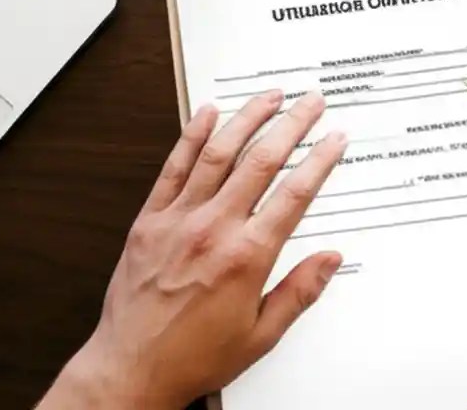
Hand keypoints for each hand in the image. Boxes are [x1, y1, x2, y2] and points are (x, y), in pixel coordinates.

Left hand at [39, 91, 347, 409]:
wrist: (132, 368)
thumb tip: (330, 259)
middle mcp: (213, 229)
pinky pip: (174, 167)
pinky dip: (191, 136)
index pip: (295, 194)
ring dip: (247, 118)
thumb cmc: (193, 357)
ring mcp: (178, 220)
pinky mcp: (150, 220)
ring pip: (219, 153)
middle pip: (262, 161)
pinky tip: (207, 114)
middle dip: (292, 125)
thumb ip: (299, 291)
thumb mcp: (261, 335)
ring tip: (268, 97)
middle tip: (310, 102)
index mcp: (247, 257)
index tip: (334, 140)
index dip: (320, 160)